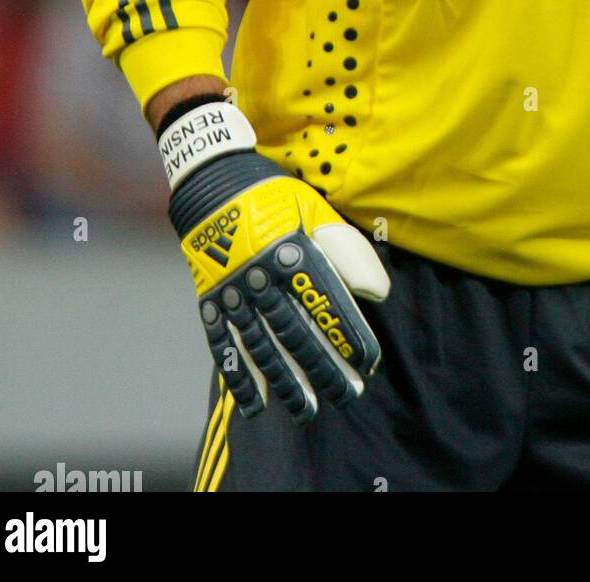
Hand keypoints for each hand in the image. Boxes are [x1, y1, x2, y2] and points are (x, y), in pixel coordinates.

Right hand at [161, 101, 389, 423]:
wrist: (211, 179)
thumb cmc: (274, 196)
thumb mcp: (316, 210)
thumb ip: (348, 251)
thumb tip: (377, 294)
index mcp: (292, 253)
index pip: (328, 305)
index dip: (350, 336)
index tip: (369, 362)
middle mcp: (263, 278)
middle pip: (298, 333)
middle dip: (325, 368)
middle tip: (347, 394)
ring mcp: (234, 292)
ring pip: (263, 346)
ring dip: (286, 381)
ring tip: (307, 410)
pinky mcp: (212, 300)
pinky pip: (224, 345)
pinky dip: (239, 376)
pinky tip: (255, 404)